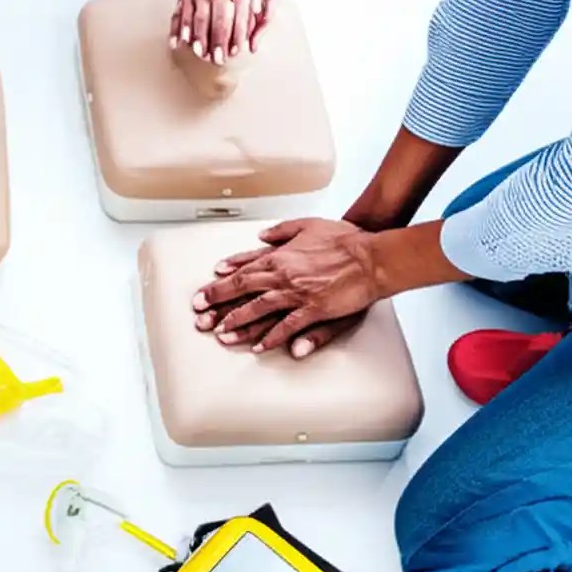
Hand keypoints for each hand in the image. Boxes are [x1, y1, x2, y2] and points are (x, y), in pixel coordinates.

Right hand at [171, 0, 273, 64]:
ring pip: (199, 18)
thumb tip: (256, 39)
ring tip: (200, 53)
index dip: (238, 36)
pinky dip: (180, 29)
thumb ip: (263, 12)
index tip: (235, 51)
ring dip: (199, 38)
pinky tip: (180, 42)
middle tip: (217, 59)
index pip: (240, 16)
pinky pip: (182, 13)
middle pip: (219, 19)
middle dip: (218, 41)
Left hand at [193, 219, 378, 356]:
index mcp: (280, 256)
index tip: (203, 293)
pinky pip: (288, 325)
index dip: (220, 283)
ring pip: (260, 308)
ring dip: (239, 322)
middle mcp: (284, 274)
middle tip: (200, 315)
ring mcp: (298, 292)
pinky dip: (273, 336)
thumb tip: (262, 235)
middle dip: (219, 303)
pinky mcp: (315, 308)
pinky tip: (260, 346)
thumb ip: (282, 232)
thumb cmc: (343, 239)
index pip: (242, 270)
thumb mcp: (308, 225)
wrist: (372, 254)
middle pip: (243, 289)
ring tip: (222, 334)